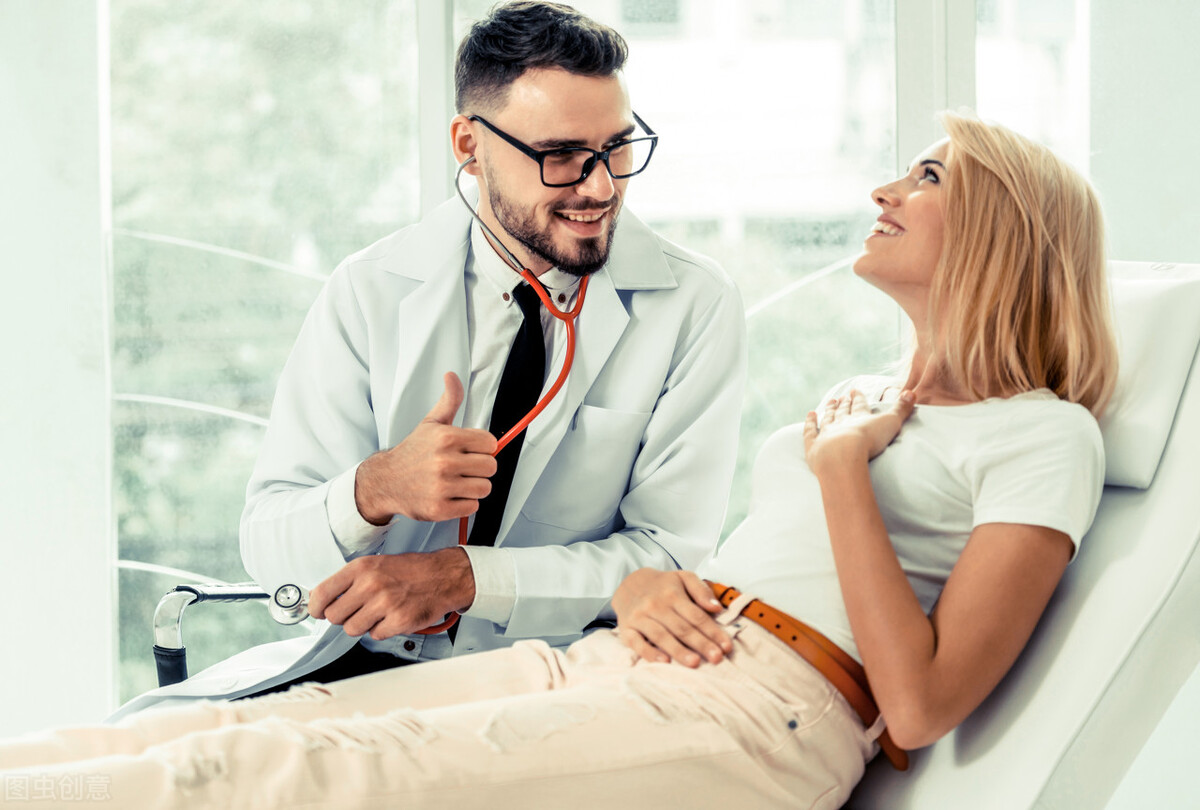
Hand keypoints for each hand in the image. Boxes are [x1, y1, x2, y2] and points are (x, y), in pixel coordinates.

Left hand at [308, 547, 475, 638]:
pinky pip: (375, 635)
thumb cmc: (410, 570)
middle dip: (343, 617)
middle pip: (334, 616)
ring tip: (378, 613)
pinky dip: (382, 630)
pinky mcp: (398, 621)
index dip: (316, 608)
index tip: (317, 612)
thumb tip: (320, 597)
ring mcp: (385, 604)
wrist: (444, 576)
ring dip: (363, 625)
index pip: (322, 594)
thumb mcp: (375, 564)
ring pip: (352, 629)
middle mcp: (371, 585)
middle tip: (356, 611)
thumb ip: (348, 580)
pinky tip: (392, 617)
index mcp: (362, 568)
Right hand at [356, 372, 498, 523]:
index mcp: (446, 438)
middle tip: (464, 467)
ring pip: (484, 488)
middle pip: (491, 467)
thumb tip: (452, 376)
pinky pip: (472, 507)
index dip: (482, 447)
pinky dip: (464, 503)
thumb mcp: (431, 423)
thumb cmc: (413, 452)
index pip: (490, 443)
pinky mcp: (440, 508)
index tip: (470, 450)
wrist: (385, 481)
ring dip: (473, 487)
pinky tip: (449, 495)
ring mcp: (442, 486)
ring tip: (456, 481)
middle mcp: (444, 461)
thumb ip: (449, 400)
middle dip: (480, 468)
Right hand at [613, 569, 731, 666]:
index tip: (726, 647)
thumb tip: (716, 607)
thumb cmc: (663, 586)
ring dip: (678, 650)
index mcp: (672, 594)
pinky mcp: (626, 629)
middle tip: (716, 658)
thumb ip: (701, 590)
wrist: (629, 585)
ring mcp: (640, 618)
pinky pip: (637, 643)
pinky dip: (650, 653)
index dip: (713, 631)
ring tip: (694, 662)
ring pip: (661, 636)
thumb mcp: (683, 577)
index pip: (696, 615)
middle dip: (701, 644)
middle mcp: (655, 605)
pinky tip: (664, 662)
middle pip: (682, 627)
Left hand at [803, 389, 914, 474]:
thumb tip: (911, 392)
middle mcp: (841, 423)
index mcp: (859, 418)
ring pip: (827, 418)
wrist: (843, 456)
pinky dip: (809, 423)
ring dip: (829, 410)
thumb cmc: (869, 441)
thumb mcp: (891, 423)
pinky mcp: (814, 446)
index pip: (859, 406)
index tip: (855, 390)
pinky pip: (810, 431)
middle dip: (844, 403)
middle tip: (843, 396)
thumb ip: (901, 409)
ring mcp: (826, 433)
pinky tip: (810, 415)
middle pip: (843, 411)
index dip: (858, 398)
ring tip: (830, 402)